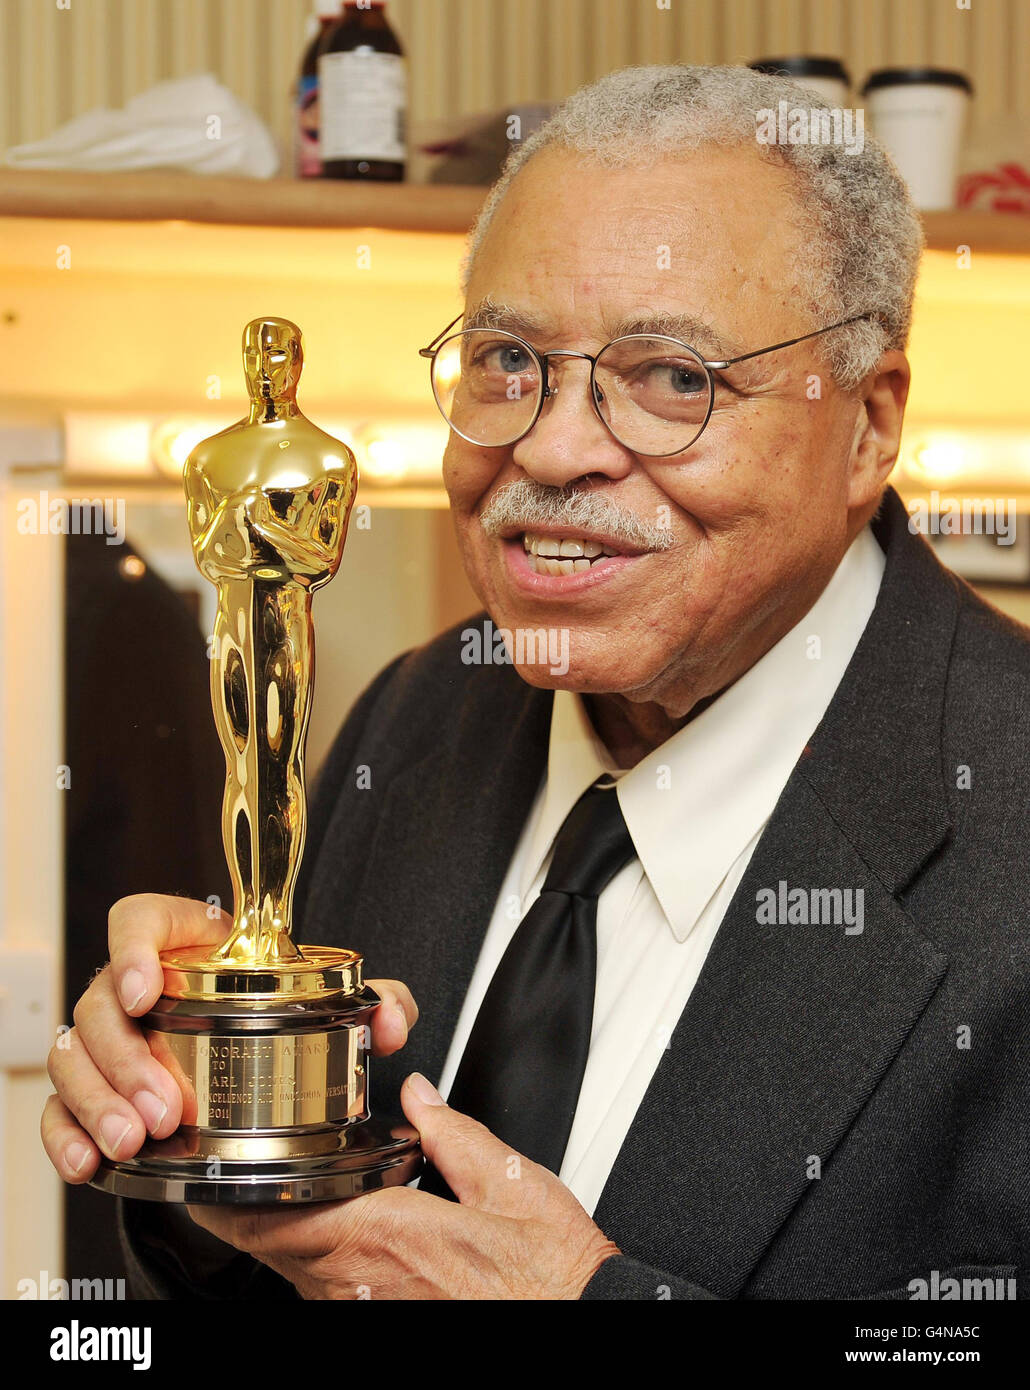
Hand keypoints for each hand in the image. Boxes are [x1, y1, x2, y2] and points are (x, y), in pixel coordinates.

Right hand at [40, 893, 417, 1183]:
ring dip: (99, 1100)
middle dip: (125, 1059)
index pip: (140, 921)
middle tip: (163, 1105)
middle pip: (101, 1004)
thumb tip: (392, 1018)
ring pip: (75, 1057)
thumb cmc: (282, 1014)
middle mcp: (137, 988)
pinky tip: (89, 1161)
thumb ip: (375, 1000)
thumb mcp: (331, 1001)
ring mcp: (112, 1040)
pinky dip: (67, 1135)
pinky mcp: (98, 1092)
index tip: (147, 988)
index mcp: (187, 946)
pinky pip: (60, 1107)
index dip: (133, 947)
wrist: (260, 1068)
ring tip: (136, 1138)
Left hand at [189, 1073, 620, 1299]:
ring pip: (290, 1267)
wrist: (578, 1328)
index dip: (221, 1191)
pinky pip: (322, 1289)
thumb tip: (423, 1098)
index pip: (266, 1215)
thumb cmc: (552, 1278)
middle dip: (245, 1202)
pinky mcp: (375, 1329)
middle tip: (243, 1164)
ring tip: (298, 1187)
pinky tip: (348, 1231)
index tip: (206, 1163)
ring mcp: (359, 1314)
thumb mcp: (513, 1185)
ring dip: (284, 1227)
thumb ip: (455, 1133)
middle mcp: (356, 1285)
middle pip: (264, 1243)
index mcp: (382, 1234)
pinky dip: (317, 1255)